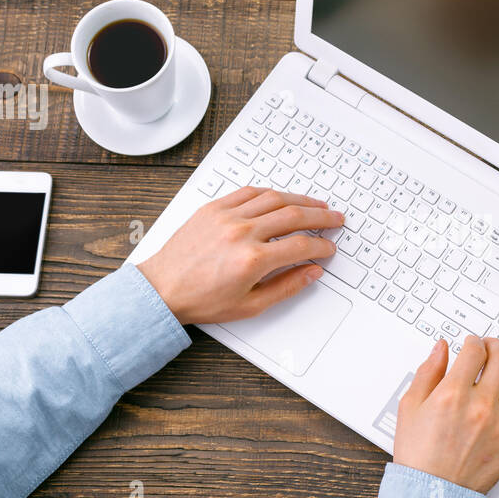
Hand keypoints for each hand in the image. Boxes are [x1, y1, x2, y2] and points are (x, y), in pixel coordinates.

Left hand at [138, 186, 343, 325]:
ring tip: (315, 205)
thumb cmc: (201, 300)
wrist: (163, 289)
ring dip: (300, 200)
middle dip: (320, 217)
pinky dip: (269, 193)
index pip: (301, 246)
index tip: (329, 248)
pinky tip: (281, 197)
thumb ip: (286, 286)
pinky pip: (248, 192)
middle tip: (335, 218)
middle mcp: (241, 233)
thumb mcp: (251, 305)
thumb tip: (311, 272)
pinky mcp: (213, 208)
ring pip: (274, 198)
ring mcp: (226, 217)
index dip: (322, 246)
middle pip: (293, 216)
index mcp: (253, 260)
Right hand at [393, 336, 498, 493]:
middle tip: (490, 349)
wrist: (432, 495)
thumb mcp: (410, 407)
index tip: (472, 344)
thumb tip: (441, 348)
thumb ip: (428, 372)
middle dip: (495, 347)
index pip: (474, 351)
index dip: (473, 342)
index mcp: (452, 394)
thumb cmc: (419, 455)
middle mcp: (480, 406)